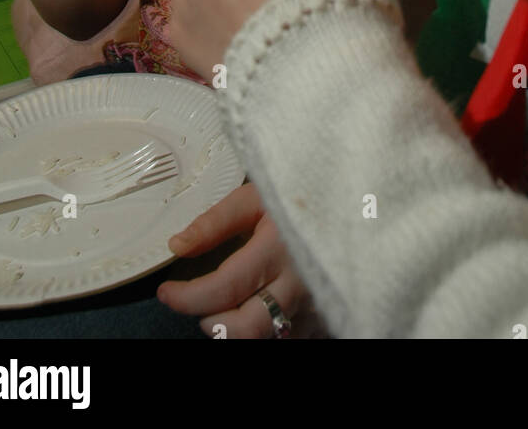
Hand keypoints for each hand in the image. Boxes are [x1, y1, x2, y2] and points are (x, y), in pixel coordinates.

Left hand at [157, 183, 325, 338]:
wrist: (359, 198)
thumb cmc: (304, 190)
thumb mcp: (258, 194)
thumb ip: (216, 222)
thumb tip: (176, 246)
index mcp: (279, 249)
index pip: (222, 289)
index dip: (187, 297)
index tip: (167, 291)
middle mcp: (300, 284)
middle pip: (246, 329)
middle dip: (212, 321)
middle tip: (200, 301)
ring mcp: (317, 305)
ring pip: (266, 337)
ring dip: (240, 325)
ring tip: (235, 297)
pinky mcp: (328, 316)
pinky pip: (289, 336)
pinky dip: (268, 327)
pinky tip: (264, 301)